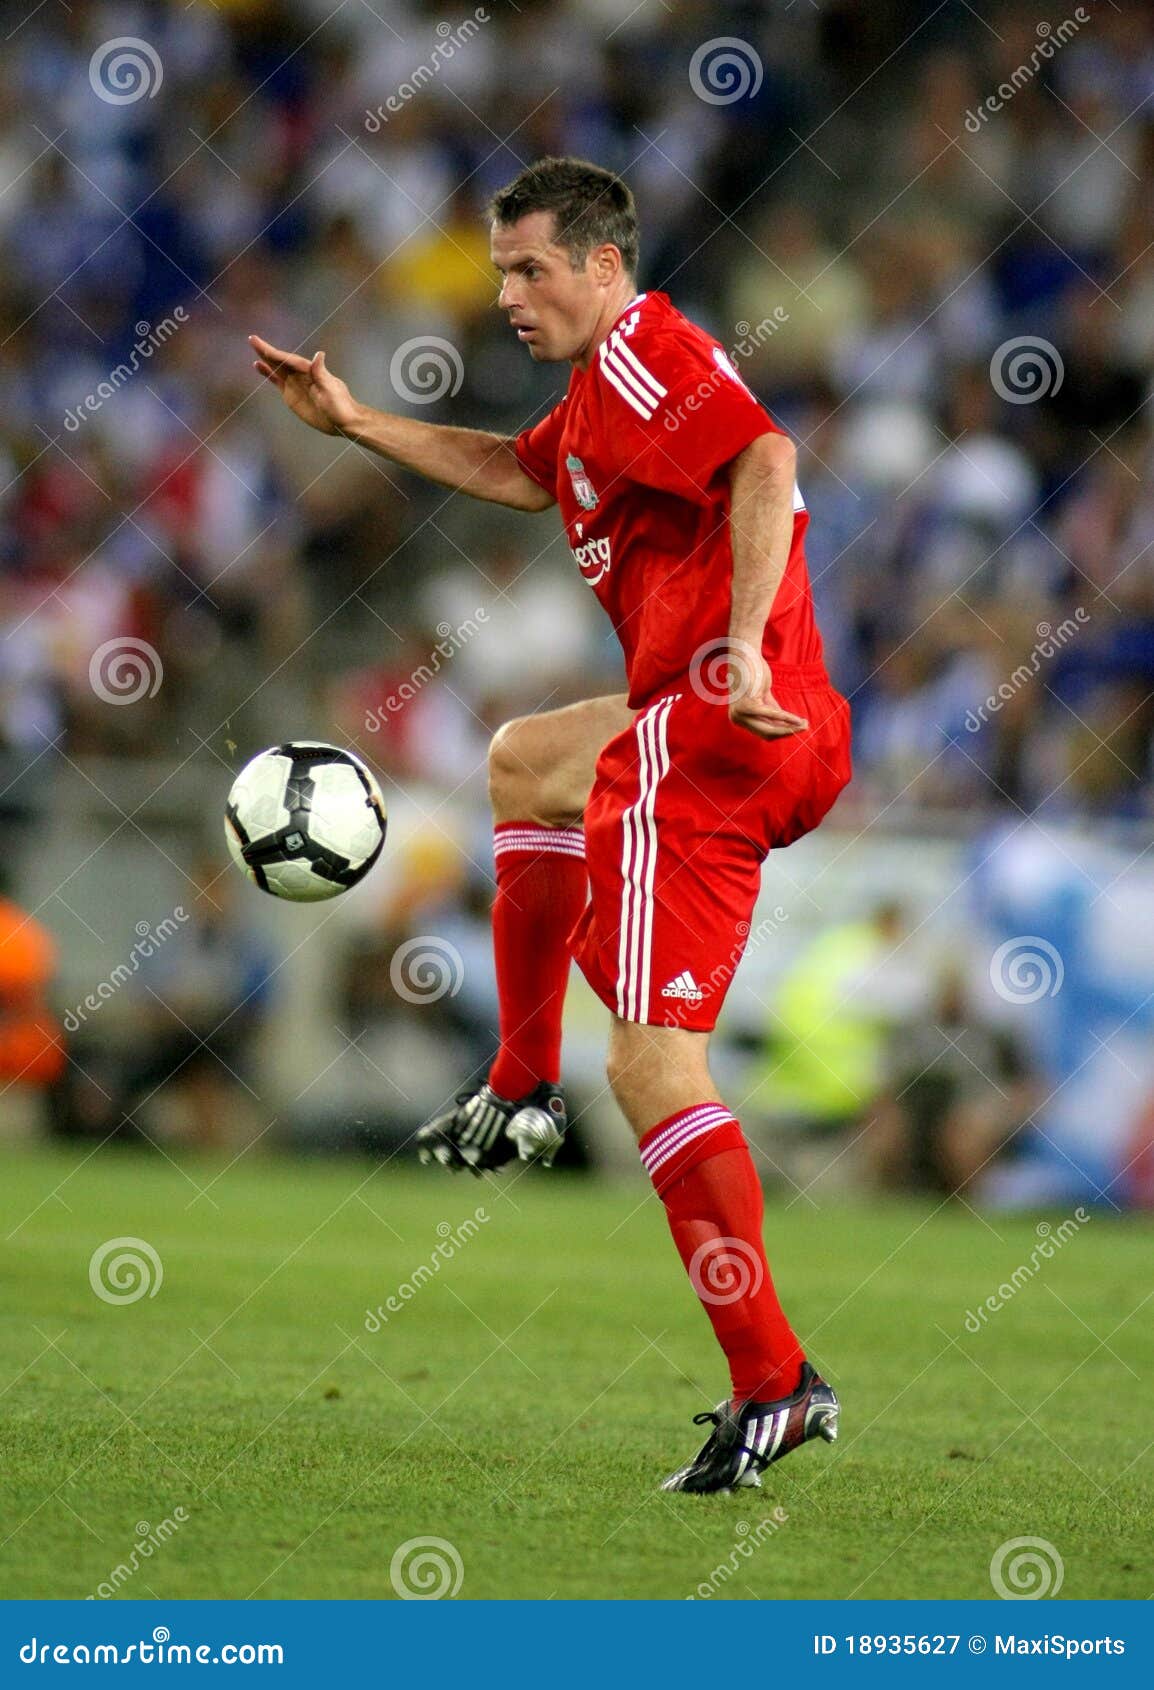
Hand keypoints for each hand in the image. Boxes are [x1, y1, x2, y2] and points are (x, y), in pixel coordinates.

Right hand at [249, 336, 364, 435]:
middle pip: (280, 360)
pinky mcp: (291, 394)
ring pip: (277, 368)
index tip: (262, 346)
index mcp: (309, 371)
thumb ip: (321, 373)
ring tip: (254, 347)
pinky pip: (277, 381)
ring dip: (265, 359)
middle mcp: (300, 375)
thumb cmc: (339, 405)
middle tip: (252, 339)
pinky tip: (259, 366)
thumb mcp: (330, 389)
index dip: (275, 353)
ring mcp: (295, 384)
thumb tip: (319, 355)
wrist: (342, 421)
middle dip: (266, 350)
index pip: (289, 360)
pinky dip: (268, 373)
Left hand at [727, 645, 808, 739]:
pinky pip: (773, 715)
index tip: (796, 729)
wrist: (744, 654)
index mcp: (738, 718)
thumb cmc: (752, 672)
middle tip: (804, 729)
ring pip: (770, 728)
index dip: (781, 733)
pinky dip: (787, 718)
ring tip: (804, 725)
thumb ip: (771, 710)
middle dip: (787, 733)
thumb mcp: (763, 695)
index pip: (763, 732)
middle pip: (767, 734)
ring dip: (789, 727)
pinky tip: (798, 720)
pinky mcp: (749, 706)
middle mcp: (736, 718)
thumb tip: (786, 724)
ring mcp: (741, 713)